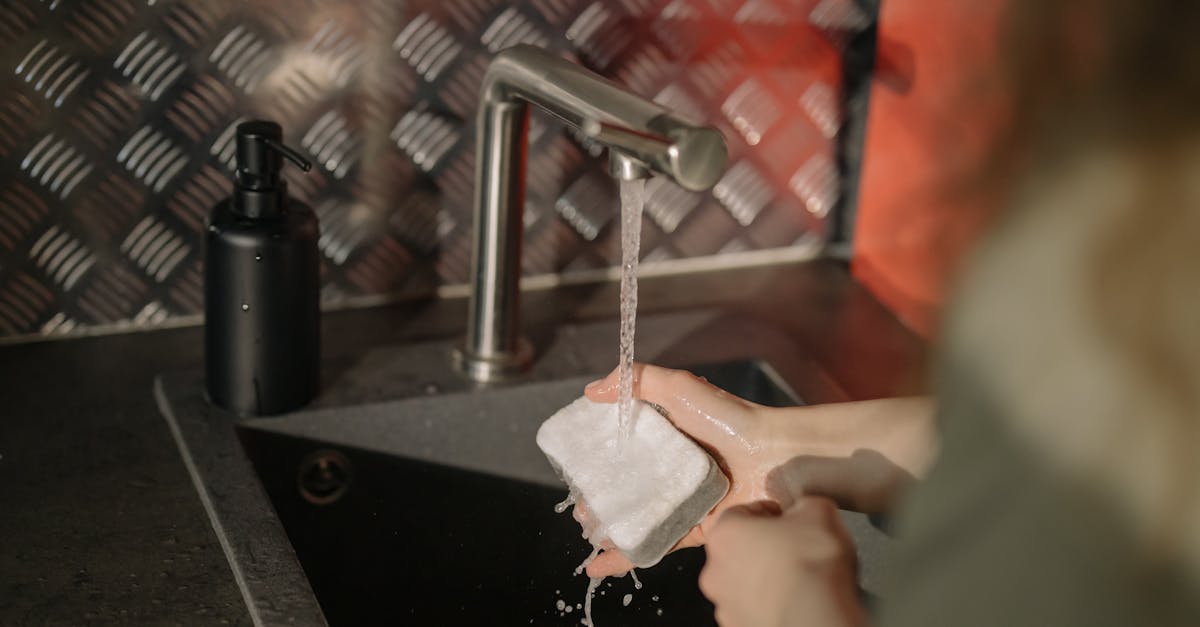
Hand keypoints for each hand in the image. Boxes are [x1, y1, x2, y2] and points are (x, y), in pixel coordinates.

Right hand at [582, 363, 780, 576]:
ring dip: (608, 527)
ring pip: (637, 517)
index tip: (573, 464)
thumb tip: (591, 390)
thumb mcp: (680, 388)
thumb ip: (637, 380)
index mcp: (668, 436)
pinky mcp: (693, 529)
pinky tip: (598, 563)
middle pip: (627, 486)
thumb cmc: (731, 419)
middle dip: (598, 497)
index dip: (598, 456)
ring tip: (587, 529)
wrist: (777, 459)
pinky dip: (626, 556)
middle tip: (578, 505)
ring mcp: (682, 501)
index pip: (625, 448)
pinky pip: (655, 544)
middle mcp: (673, 470)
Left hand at [700, 497, 865, 626]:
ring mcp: (724, 604)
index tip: (785, 518)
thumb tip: (806, 509)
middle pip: (737, 550)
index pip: (741, 513)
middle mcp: (715, 570)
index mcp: (725, 533)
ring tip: (796, 579)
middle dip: (762, 547)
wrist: (814, 617)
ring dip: (763, 579)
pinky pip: (752, 609)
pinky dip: (768, 605)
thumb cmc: (810, 565)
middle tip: (792, 549)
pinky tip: (792, 601)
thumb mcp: (818, 512)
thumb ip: (805, 505)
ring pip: (742, 583)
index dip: (768, 513)